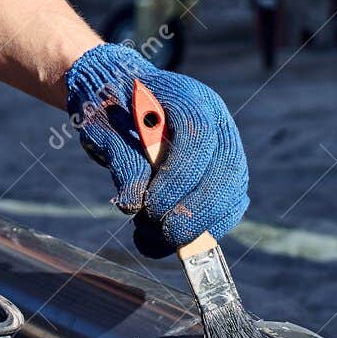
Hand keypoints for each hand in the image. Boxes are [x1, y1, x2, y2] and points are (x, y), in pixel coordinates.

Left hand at [65, 44, 248, 257]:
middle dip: (198, 210)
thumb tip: (134, 204)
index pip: (197, 136)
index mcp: (188, 97)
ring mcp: (223, 146)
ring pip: (232, 191)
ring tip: (155, 238)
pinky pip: (226, 205)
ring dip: (201, 225)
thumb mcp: (103, 127)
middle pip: (227, 169)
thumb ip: (122, 160)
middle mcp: (215, 120)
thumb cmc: (108, 107)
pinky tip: (166, 240)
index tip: (151, 207)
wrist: (116, 97)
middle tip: (165, 233)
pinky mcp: (220, 172)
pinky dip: (203, 229)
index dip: (179, 176)